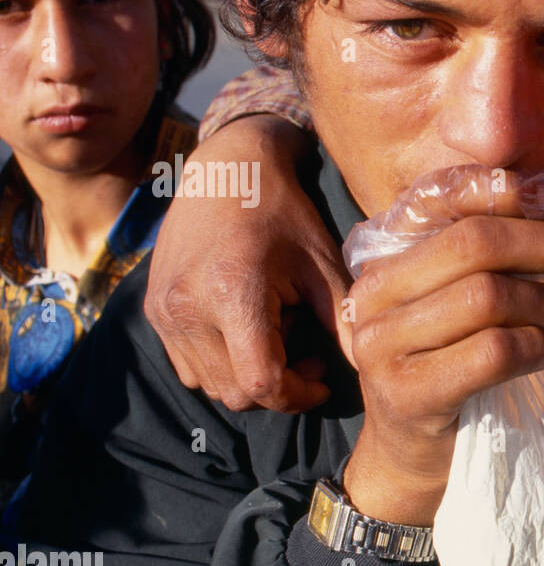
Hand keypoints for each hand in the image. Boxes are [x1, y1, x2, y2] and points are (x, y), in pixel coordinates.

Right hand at [145, 115, 350, 412]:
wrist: (228, 170)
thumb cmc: (285, 215)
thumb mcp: (323, 266)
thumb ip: (342, 323)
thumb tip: (368, 370)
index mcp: (231, 294)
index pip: (261, 383)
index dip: (298, 395)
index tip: (323, 378)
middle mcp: (187, 309)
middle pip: (237, 393)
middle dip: (279, 387)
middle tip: (307, 354)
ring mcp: (163, 312)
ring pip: (212, 386)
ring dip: (250, 376)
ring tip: (277, 334)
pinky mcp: (153, 312)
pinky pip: (190, 368)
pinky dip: (223, 366)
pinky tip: (247, 331)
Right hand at [342, 176, 543, 524]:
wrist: (410, 457)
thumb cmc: (451, 369)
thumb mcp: (465, 301)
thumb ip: (495, 251)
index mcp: (383, 260)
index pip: (438, 198)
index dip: (503, 190)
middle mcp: (372, 294)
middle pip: (471, 243)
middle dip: (541, 245)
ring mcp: (381, 345)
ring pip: (484, 296)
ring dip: (541, 304)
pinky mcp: (406, 393)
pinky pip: (490, 352)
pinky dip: (532, 348)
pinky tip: (541, 354)